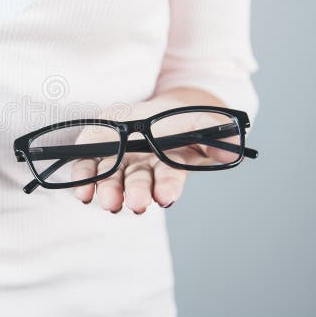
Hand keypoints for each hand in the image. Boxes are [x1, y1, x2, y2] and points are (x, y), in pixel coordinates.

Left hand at [71, 96, 208, 213]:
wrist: (148, 112)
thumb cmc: (176, 121)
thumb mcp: (197, 120)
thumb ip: (212, 131)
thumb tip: (232, 149)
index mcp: (168, 165)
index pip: (169, 180)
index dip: (167, 188)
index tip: (166, 198)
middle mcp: (142, 170)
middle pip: (139, 184)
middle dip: (137, 194)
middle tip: (136, 204)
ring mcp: (117, 163)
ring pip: (113, 181)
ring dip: (110, 192)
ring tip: (109, 202)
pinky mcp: (94, 153)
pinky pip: (87, 169)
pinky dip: (84, 180)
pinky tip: (83, 193)